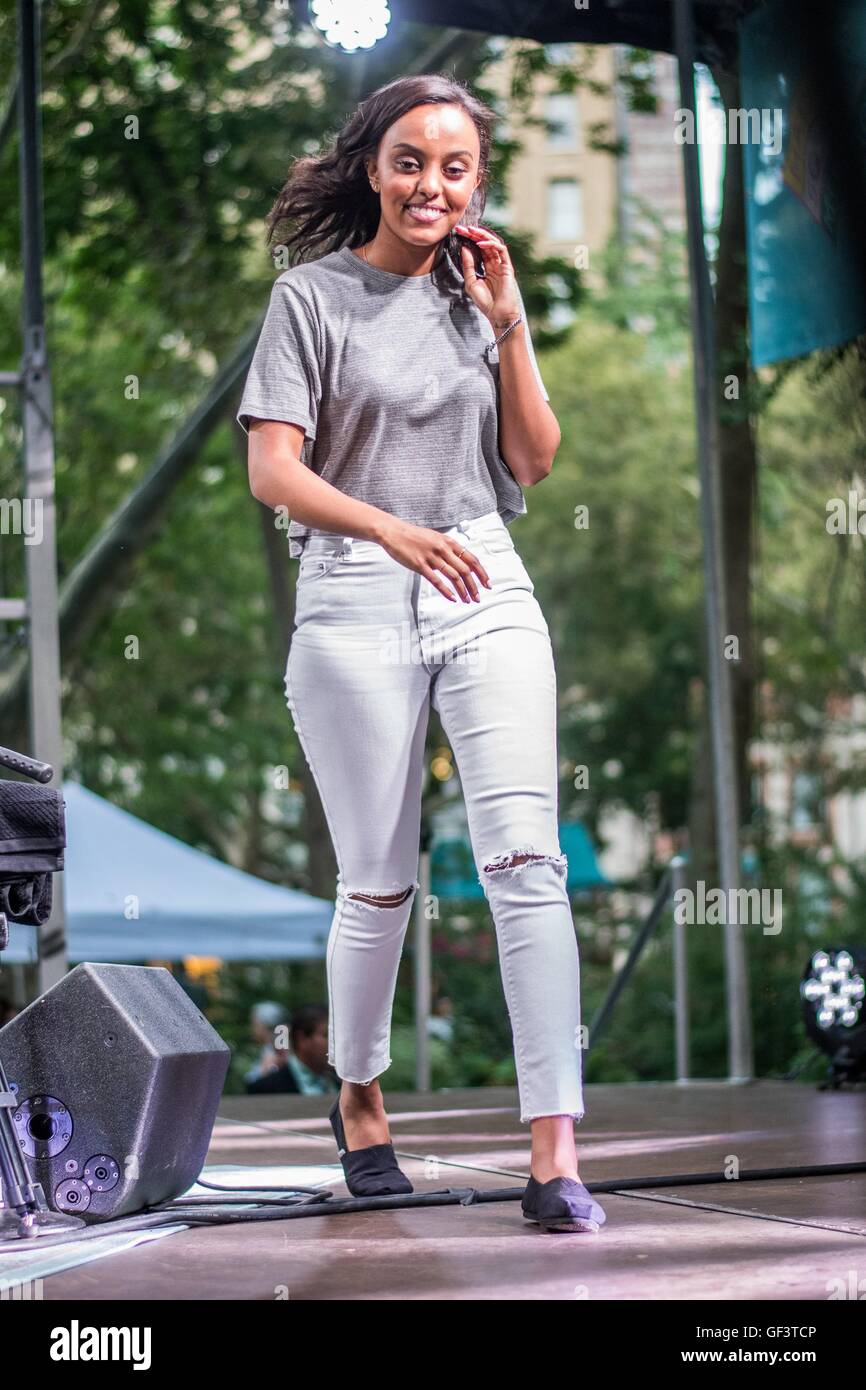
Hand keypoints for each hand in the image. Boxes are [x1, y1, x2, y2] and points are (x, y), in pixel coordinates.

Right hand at [376, 518, 490, 602]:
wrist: (394, 532)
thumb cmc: (415, 537)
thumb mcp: (436, 539)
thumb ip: (448, 550)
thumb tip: (461, 563)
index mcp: (449, 542)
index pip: (471, 559)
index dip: (481, 572)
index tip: (487, 583)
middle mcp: (443, 549)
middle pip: (465, 570)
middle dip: (474, 586)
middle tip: (478, 597)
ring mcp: (431, 557)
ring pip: (453, 577)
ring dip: (462, 591)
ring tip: (467, 600)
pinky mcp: (420, 565)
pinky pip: (436, 581)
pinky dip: (446, 591)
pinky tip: (453, 598)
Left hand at [456, 224, 521, 327]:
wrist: (498, 315)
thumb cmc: (485, 302)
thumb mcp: (471, 282)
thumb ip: (468, 265)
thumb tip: (464, 248)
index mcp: (486, 267)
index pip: (477, 248)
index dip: (468, 239)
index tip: (457, 233)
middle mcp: (494, 263)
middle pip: (484, 243)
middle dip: (473, 233)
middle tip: (461, 228)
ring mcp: (501, 264)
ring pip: (493, 243)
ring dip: (481, 235)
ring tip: (470, 231)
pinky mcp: (507, 267)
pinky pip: (501, 250)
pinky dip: (491, 244)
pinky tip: (480, 244)